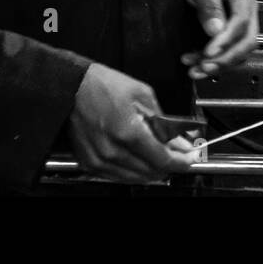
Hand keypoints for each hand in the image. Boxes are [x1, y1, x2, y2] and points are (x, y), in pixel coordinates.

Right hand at [67, 63, 201, 183]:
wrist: (71, 87)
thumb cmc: (103, 85)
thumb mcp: (142, 94)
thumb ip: (163, 121)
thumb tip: (179, 139)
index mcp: (128, 132)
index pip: (163, 160)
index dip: (181, 162)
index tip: (191, 158)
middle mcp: (113, 151)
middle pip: (151, 172)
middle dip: (170, 165)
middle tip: (179, 155)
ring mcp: (99, 160)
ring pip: (136, 178)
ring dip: (153, 170)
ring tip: (162, 157)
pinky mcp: (90, 163)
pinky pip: (118, 176)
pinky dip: (134, 172)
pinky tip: (141, 161)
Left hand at [180, 0, 257, 78]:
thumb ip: (209, 7)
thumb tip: (215, 30)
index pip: (241, 21)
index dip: (226, 40)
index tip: (209, 52)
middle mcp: (248, 8)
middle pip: (247, 40)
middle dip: (226, 58)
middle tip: (204, 67)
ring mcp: (243, 21)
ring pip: (240, 50)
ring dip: (219, 64)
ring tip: (196, 69)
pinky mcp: (234, 32)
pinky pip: (230, 51)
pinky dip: (215, 62)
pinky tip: (198, 64)